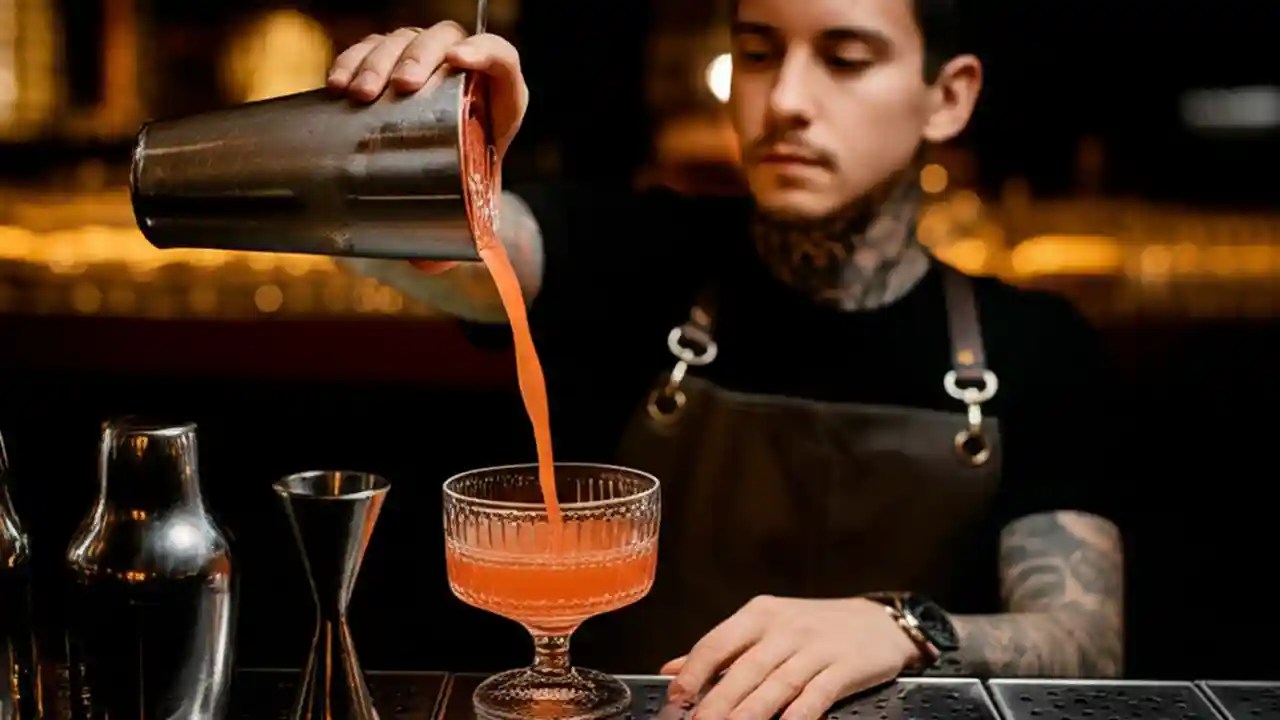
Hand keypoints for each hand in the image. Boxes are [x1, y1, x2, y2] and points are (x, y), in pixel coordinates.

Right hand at [326, 23, 528, 274]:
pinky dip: (352, 59)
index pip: (502, 61)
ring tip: (360, 93)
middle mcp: (462, 71)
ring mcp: (424, 61)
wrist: (444, 172)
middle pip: (445, 40)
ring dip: (379, 59)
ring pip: (404, 39)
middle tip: (400, 87)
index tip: (461, 63)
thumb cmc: (463, 188)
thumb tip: (427, 266)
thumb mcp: (470, 209)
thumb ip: (457, 238)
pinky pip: (371, 46)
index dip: (487, 52)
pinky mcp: (389, 60)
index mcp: (498, 100)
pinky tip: (337, 84)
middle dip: (420, 57)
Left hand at [660, 596, 923, 719]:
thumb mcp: (767, 626)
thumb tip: (672, 669)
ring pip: (775, 686)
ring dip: (749, 714)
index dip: (693, 671)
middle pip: (744, 670)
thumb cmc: (817, 627)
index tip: (676, 698)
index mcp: (760, 614)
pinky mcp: (845, 668)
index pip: (718, 642)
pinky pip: (815, 696)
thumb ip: (722, 649)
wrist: (880, 622)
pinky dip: (797, 716)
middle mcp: (786, 628)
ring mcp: (816, 648)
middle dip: (716, 703)